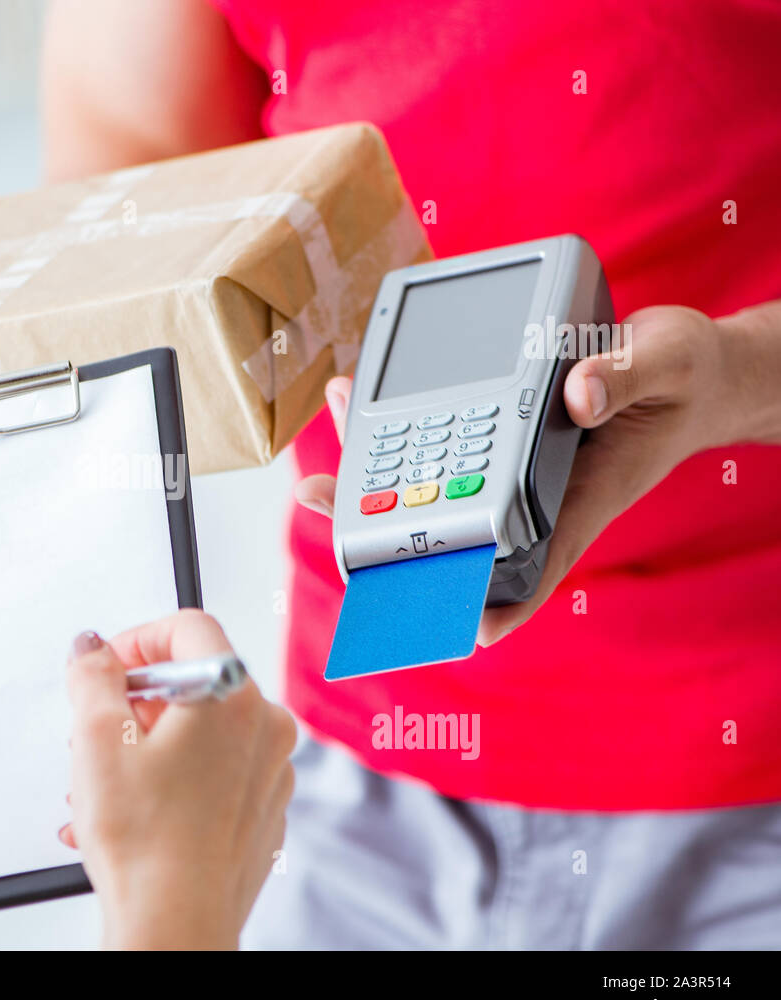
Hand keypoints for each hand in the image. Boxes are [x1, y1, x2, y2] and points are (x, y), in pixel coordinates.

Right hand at [64, 610, 296, 949]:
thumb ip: (92, 674)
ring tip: (103, 786)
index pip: (188, 627)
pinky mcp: (262, 809)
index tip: (109, 667)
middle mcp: (266, 727)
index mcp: (233, 695)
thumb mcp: (95, 738)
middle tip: (98, 734)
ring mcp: (270, 772)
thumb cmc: (147, 843)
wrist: (176, 923)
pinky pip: (215, 772)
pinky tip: (133, 810)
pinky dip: (174, 778)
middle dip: (137, 703)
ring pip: (202, 731)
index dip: (137, 640)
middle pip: (196, 681)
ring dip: (148, 747)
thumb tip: (94, 649)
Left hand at [295, 306, 738, 646]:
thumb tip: (577, 395)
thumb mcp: (668, 362)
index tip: (448, 629)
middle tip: (321, 505)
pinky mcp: (499, 434)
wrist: (686, 366)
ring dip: (373, 472)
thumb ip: (626, 376)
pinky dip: (398, 426)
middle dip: (386, 533)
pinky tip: (362, 399)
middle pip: (451, 529)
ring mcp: (510, 467)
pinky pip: (438, 440)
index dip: (491, 606)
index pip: (530, 566)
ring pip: (432, 486)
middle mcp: (533, 491)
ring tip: (323, 455)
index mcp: (578, 496)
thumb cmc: (683, 380)